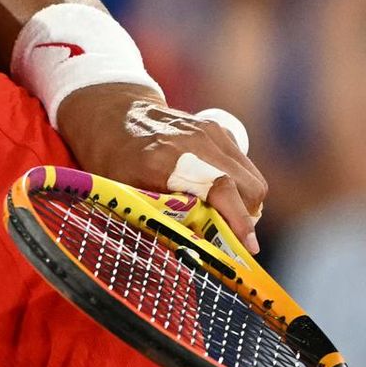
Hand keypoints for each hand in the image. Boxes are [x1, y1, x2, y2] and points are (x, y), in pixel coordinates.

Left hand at [57, 85, 267, 251]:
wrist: (114, 114)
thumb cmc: (113, 160)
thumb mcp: (126, 195)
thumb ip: (158, 220)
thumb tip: (193, 252)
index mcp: (167, 160)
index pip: (221, 189)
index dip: (239, 221)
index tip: (249, 248)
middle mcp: (196, 142)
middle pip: (248, 187)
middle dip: (247, 219)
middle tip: (231, 240)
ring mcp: (211, 132)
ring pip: (252, 178)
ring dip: (247, 205)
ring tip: (225, 221)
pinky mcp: (218, 130)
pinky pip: (244, 166)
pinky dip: (241, 187)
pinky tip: (220, 199)